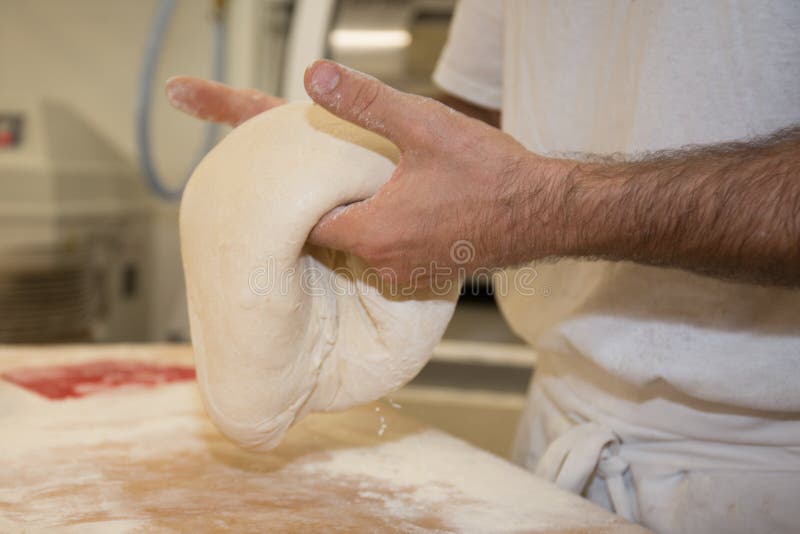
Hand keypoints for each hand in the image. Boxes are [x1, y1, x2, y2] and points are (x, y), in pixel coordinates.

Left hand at [165, 67, 564, 287]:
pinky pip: (389, 258)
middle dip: (324, 211)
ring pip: (360, 250)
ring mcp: (409, 274)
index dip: (295, 203)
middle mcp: (386, 263)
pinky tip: (399, 208)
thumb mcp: (424, 126)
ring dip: (357, 223)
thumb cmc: (491, 174)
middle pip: (330, 241)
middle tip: (325, 180)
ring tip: (361, 191)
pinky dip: (384, 235)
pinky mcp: (429, 274)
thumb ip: (365, 102)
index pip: (306, 226)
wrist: (548, 213)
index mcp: (374, 232)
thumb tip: (314, 75)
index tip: (292, 184)